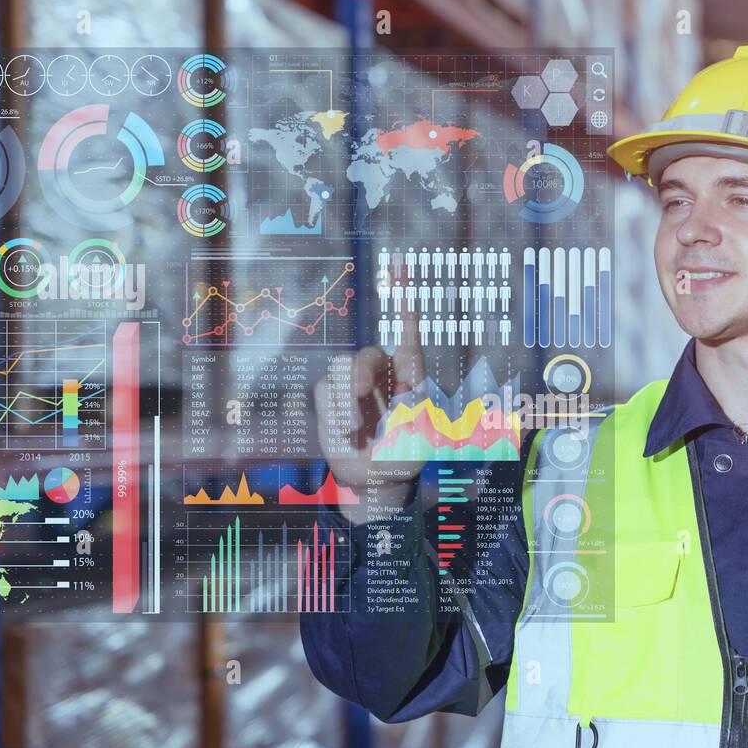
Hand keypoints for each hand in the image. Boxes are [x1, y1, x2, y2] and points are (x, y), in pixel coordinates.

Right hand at [314, 309, 424, 522]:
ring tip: (355, 431)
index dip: (404, 301)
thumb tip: (403, 384)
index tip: (401, 267)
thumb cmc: (405, 455)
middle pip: (367, 356)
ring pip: (342, 372)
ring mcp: (354, 385)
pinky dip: (334, 413)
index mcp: (410, 375)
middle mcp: (381, 374)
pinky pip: (326, 392)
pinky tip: (346, 433)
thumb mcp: (421, 436)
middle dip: (360, 374)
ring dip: (347, 404)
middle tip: (359, 395)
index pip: (408, 334)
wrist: (376, 480)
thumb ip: (416, 408)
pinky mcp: (331, 397)